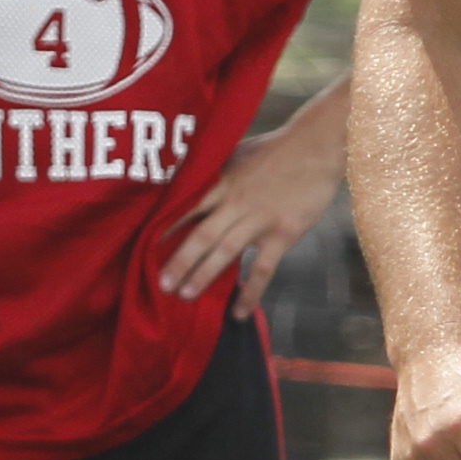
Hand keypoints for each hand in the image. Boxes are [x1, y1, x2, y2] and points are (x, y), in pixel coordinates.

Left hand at [160, 125, 342, 316]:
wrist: (317, 146)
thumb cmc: (276, 148)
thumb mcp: (238, 153)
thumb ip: (216, 172)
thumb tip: (190, 180)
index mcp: (223, 182)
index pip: (188, 206)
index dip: (166, 226)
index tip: (144, 244)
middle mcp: (236, 202)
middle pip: (202, 234)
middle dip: (179, 260)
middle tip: (160, 283)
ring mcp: (259, 219)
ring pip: (226, 252)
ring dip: (204, 275)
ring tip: (184, 295)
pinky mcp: (282, 234)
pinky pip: (263, 269)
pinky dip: (250, 293)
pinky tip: (238, 313)